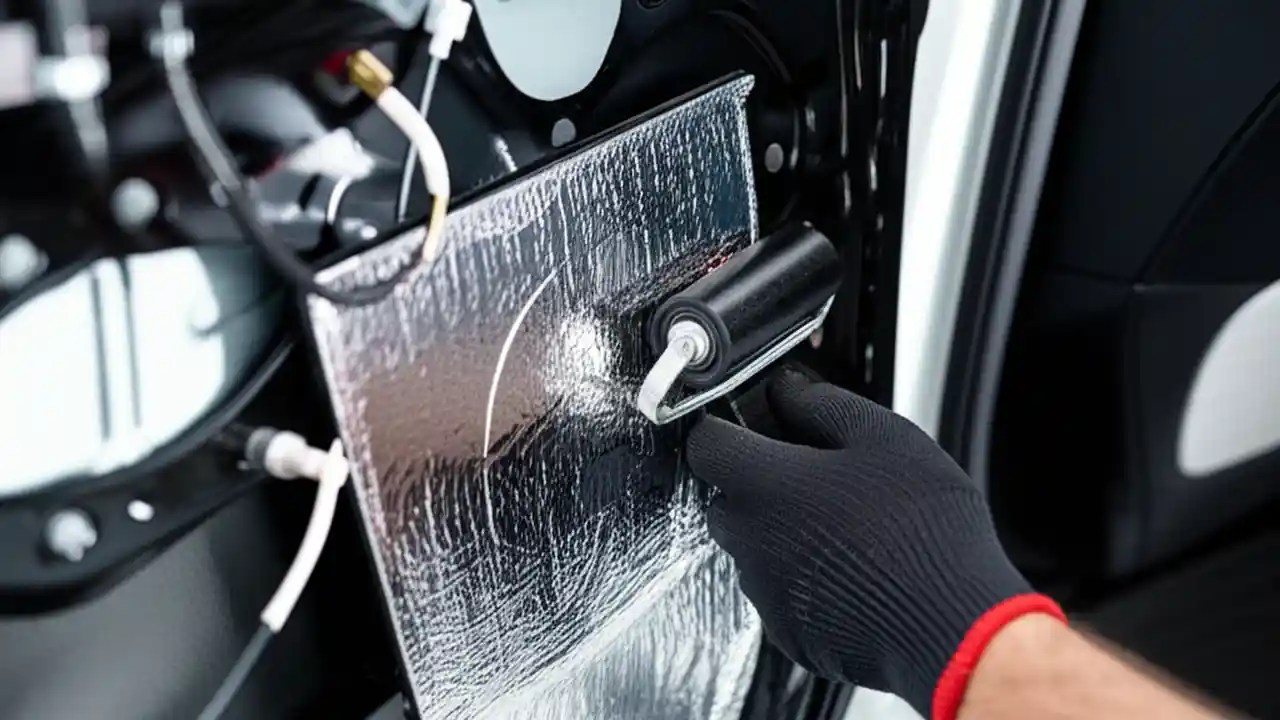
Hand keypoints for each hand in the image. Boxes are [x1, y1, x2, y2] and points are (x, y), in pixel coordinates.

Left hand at [686, 369, 1032, 714]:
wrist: (954, 626)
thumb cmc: (924, 531)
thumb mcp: (884, 439)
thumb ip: (823, 404)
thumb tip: (789, 389)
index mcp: (764, 485)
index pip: (704, 444)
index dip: (724, 428)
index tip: (751, 424)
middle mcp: (751, 541)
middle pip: (726, 498)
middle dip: (758, 482)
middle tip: (814, 475)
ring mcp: (766, 593)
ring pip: (753, 548)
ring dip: (781, 532)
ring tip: (845, 526)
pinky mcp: (788, 634)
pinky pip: (778, 593)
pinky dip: (802, 578)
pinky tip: (851, 569)